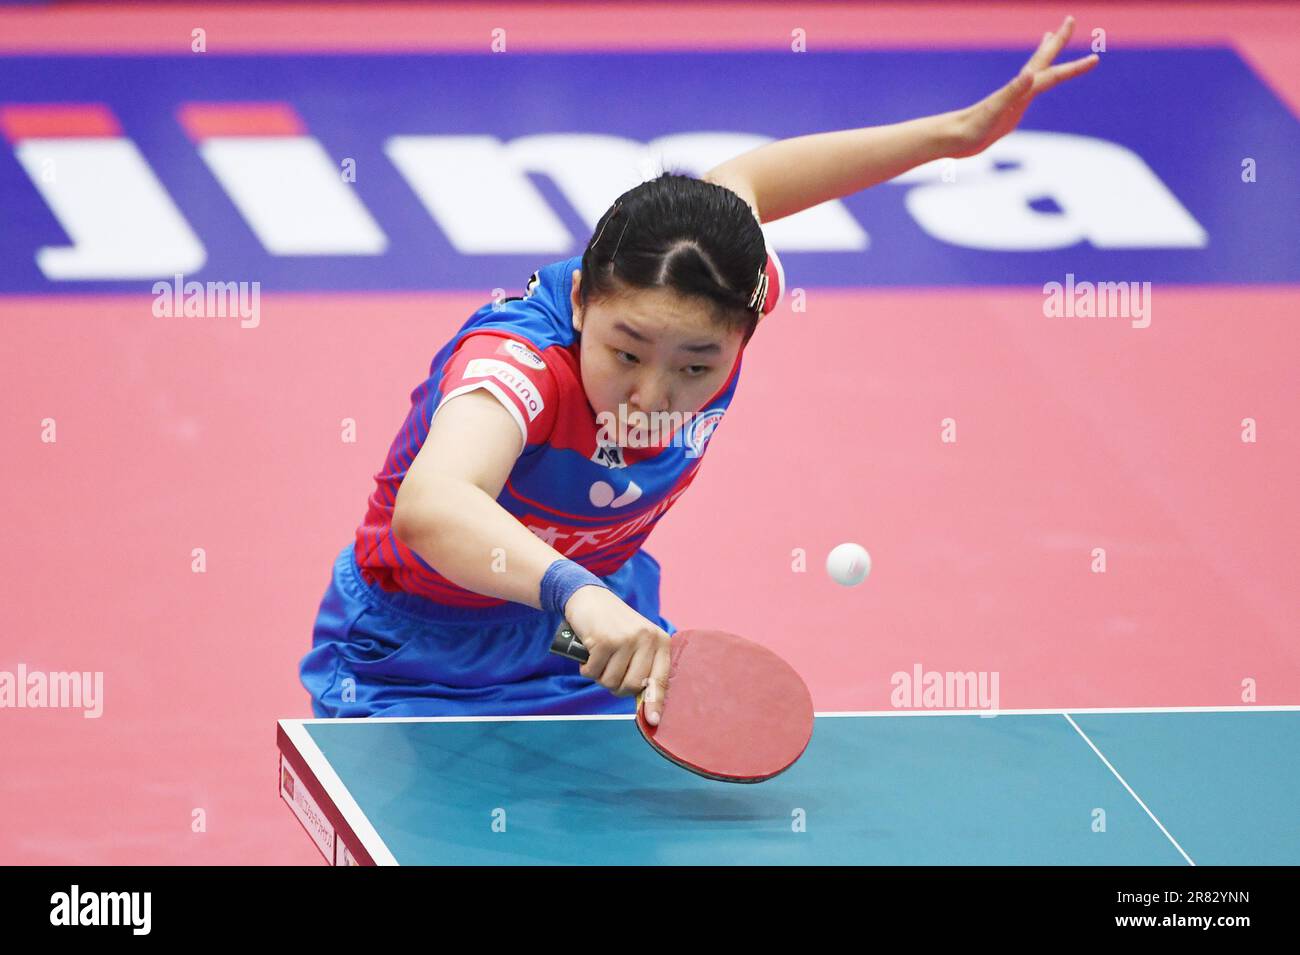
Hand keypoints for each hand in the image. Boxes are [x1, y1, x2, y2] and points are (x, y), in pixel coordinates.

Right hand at [563, 585, 672, 724]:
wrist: (589, 597)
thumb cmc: (613, 625)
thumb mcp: (635, 641)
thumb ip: (642, 666)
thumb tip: (646, 707)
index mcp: (659, 641)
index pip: (660, 679)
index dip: (656, 702)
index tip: (651, 721)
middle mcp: (646, 639)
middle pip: (632, 686)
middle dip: (616, 686)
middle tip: (608, 672)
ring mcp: (625, 639)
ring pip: (610, 681)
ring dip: (599, 676)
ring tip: (599, 658)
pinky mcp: (604, 640)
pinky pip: (593, 672)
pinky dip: (587, 668)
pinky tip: (588, 653)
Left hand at [948, 15, 1099, 158]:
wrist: (951, 138)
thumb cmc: (971, 128)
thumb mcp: (995, 111)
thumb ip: (1012, 92)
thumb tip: (1029, 72)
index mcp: (1020, 90)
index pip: (1051, 73)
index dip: (1073, 68)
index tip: (1095, 59)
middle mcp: (1018, 90)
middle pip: (1042, 60)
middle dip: (1057, 41)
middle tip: (1069, 19)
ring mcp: (1013, 99)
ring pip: (1035, 72)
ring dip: (1044, 55)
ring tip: (1049, 39)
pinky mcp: (1007, 110)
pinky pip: (1026, 91)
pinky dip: (1033, 81)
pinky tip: (1032, 82)